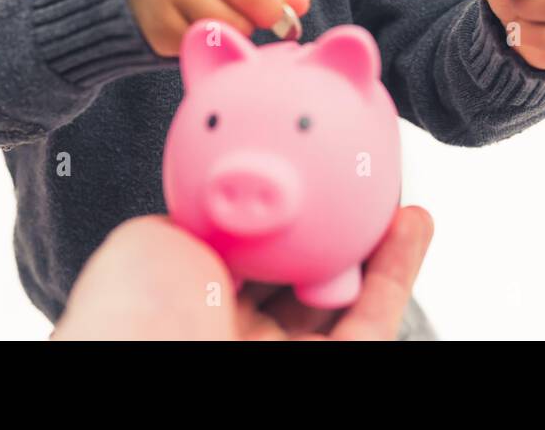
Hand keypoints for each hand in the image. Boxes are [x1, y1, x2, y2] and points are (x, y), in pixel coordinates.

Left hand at [49, 206, 434, 340]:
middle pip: (301, 274)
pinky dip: (400, 270)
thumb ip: (194, 216)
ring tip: (397, 194)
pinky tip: (415, 223)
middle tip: (362, 181)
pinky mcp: (335, 374)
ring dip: (379, 243)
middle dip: (335, 228)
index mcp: (192, 304)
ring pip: (347, 297)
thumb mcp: (152, 241)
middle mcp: (238, 335)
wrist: (142, 367)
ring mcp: (286, 359)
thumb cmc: (129, 317)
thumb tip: (222, 195)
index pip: (249, 252)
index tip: (308, 170)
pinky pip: (375, 320)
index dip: (282, 212)